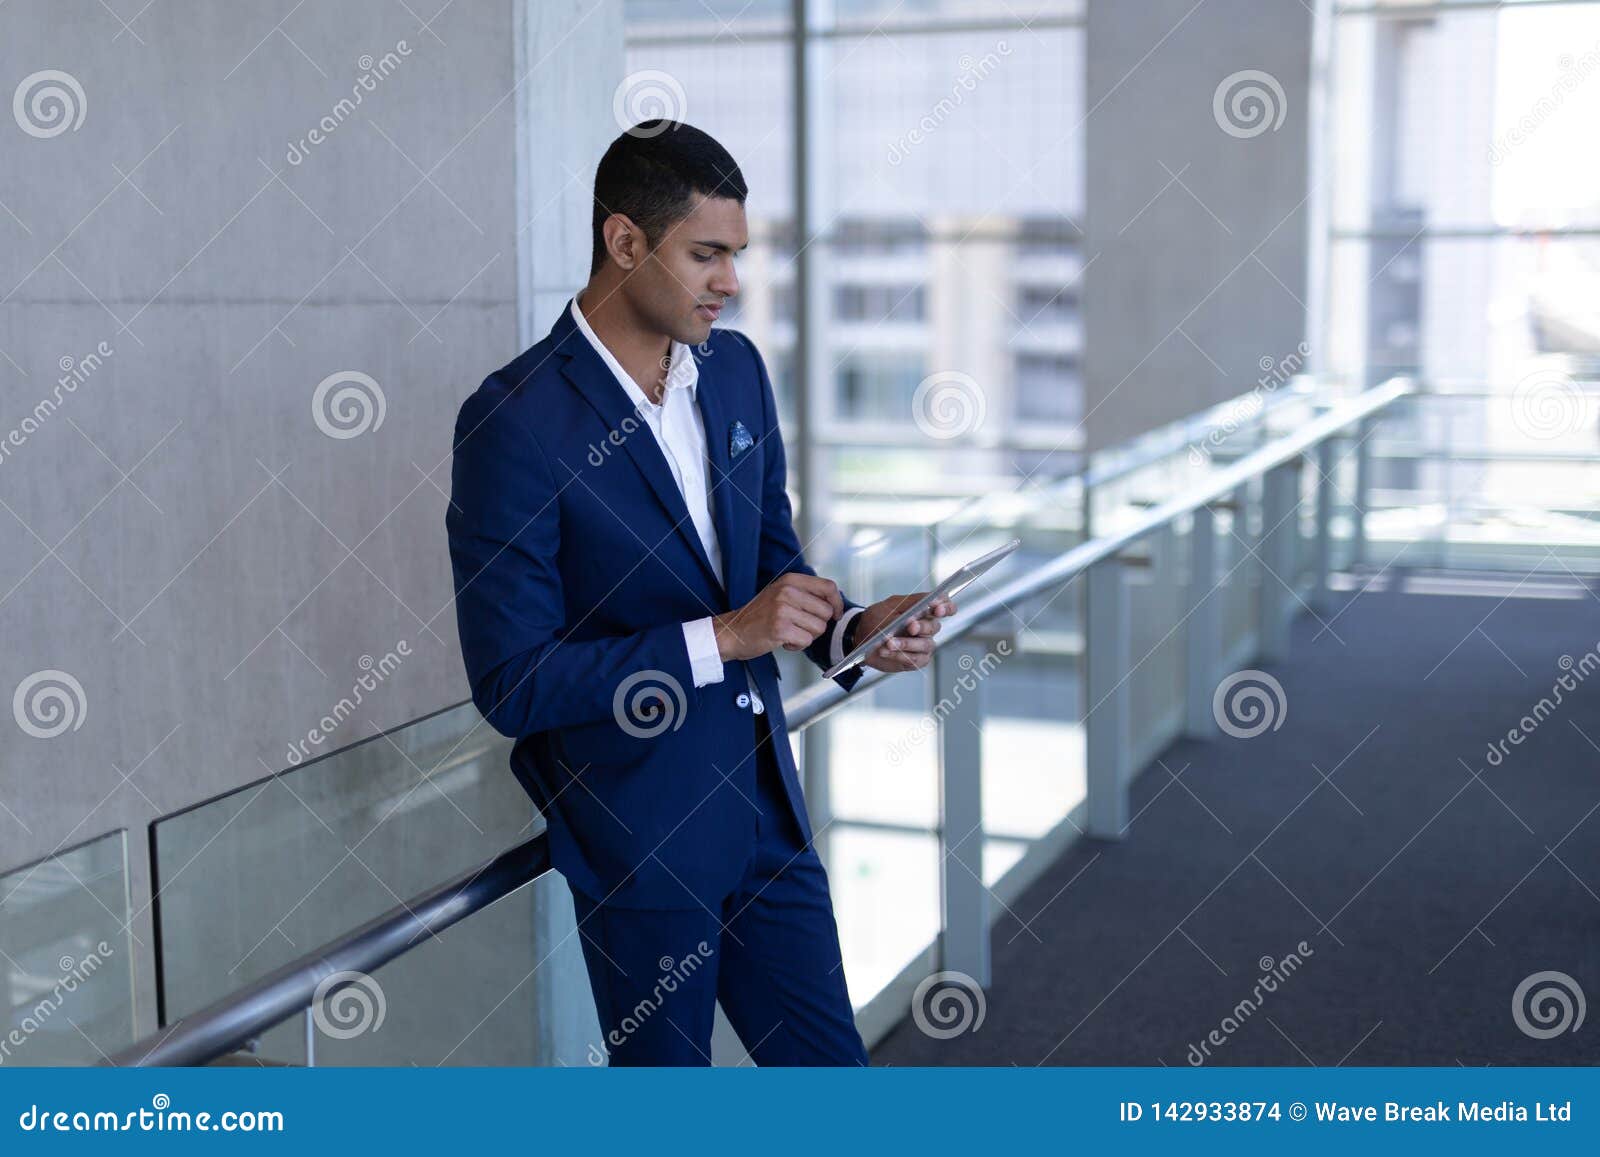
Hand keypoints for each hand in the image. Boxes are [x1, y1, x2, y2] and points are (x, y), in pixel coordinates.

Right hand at [713, 572, 843, 661]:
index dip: (837, 603)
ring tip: (789, 632)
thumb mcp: (781, 594)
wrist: (733, 631)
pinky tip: (783, 641)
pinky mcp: (780, 628)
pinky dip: (797, 646)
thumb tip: (834, 603)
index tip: (836, 614)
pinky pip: (806, 641)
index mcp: (790, 580)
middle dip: (818, 624)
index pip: (828, 587)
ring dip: (807, 636)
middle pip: (826, 611)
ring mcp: (783, 609)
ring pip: (819, 628)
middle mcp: (787, 591)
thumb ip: (805, 594)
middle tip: (800, 626)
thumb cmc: (759, 616)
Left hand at [856, 592, 956, 673]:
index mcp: (922, 610)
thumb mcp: (888, 606)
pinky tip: (886, 651)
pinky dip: (899, 655)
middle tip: (911, 626)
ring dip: (907, 643)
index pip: (943, 607)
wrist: (862, 637)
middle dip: (922, 626)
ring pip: (925, 645)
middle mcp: (926, 628)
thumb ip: (907, 606)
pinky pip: (915, 659)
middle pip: (934, 626)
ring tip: (889, 642)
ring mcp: (923, 645)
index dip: (945, 608)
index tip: (938, 608)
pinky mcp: (916, 660)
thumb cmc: (877, 619)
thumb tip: (920, 608)